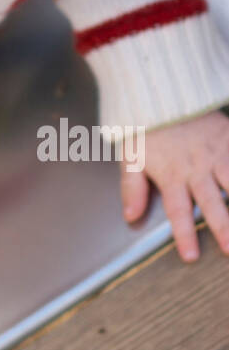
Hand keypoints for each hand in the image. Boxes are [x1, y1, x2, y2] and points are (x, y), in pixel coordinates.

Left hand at [120, 109, 228, 261]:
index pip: (178, 210)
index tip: (190, 256)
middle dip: (222, 228)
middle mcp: (196, 167)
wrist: (162, 92)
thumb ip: (132, 188)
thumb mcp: (130, 157)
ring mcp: (217, 154)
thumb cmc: (146, 128)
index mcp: (172, 174)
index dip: (184, 234)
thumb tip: (130, 217)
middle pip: (211, 203)